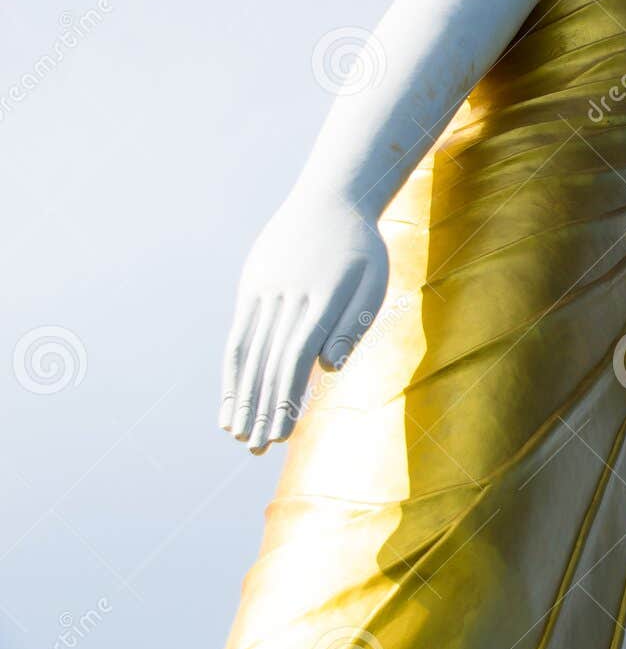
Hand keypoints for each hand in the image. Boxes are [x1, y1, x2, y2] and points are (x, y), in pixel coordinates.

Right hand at [220, 192, 389, 453]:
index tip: (282, 432)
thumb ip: (351, 325)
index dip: (286, 396)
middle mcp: (287, 296)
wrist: (331, 199)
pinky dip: (233, 370)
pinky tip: (230, 398)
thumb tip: (328, 367)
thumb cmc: (361, 248)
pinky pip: (239, 335)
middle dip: (261, 408)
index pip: (297, 356)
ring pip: (248, 351)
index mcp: (322, 297)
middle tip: (256, 448)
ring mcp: (264, 291)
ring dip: (241, 395)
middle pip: (269, 361)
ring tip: (237, 433)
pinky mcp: (251, 288)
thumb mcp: (371, 282)